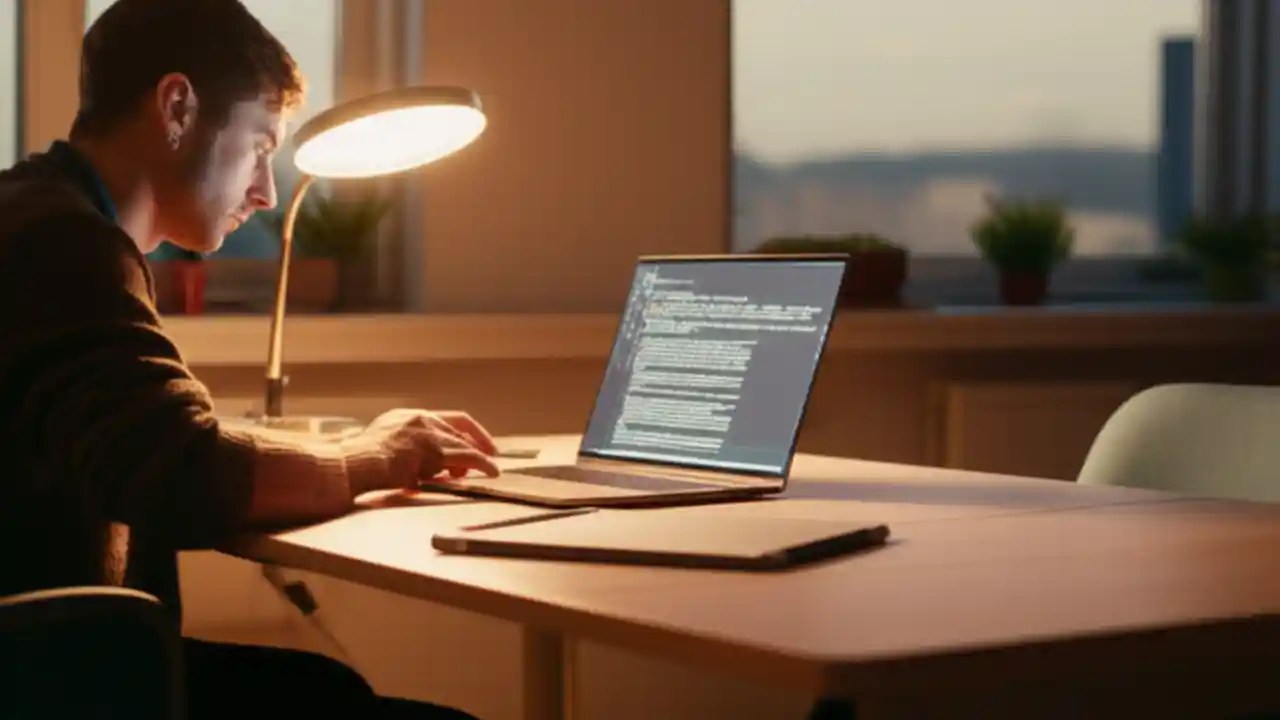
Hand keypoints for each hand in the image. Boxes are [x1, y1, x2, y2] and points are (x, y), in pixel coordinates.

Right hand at [356, 409, 499, 488]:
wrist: (350, 466)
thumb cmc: (358, 464)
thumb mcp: (383, 445)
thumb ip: (406, 448)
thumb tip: (426, 466)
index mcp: (407, 417)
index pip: (446, 418)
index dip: (467, 430)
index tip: (477, 441)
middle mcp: (419, 420)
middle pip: (458, 429)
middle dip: (476, 444)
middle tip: (489, 457)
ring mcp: (426, 434)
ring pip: (463, 444)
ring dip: (480, 457)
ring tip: (491, 468)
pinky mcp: (432, 452)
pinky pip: (466, 458)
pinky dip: (482, 464)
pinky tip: (491, 471)